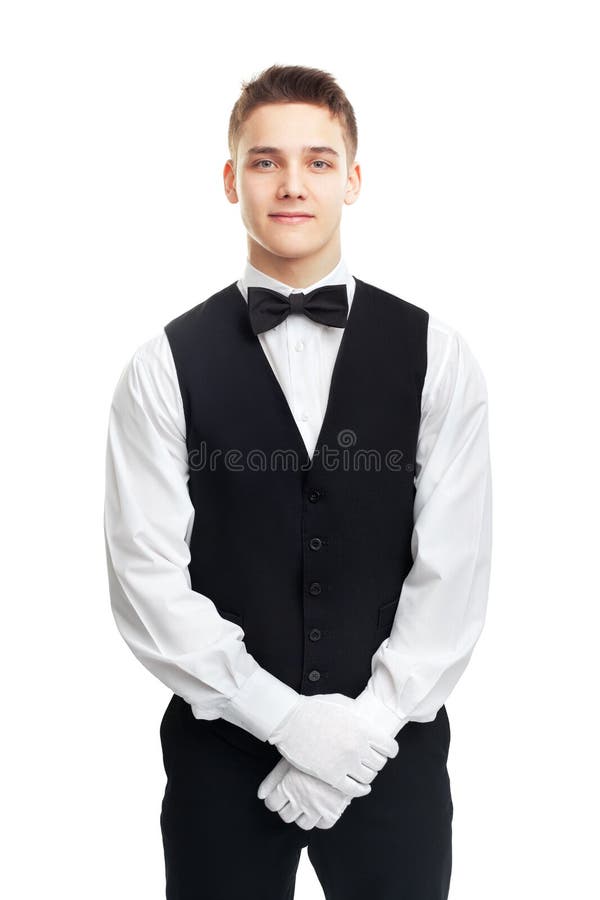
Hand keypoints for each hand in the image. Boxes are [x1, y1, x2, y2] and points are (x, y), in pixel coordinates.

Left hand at [258, 757, 351, 829]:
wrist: (343, 750)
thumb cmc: (313, 750)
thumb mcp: (290, 760)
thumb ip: (273, 779)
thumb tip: (260, 795)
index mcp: (289, 786)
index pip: (272, 804)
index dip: (274, 798)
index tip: (279, 793)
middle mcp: (302, 801)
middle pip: (285, 816)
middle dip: (287, 806)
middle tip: (294, 794)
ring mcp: (318, 808)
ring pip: (302, 824)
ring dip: (302, 814)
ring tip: (306, 800)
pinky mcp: (334, 811)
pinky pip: (323, 825)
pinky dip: (320, 817)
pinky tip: (320, 804)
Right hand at [266, 692, 398, 795]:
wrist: (290, 720)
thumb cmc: (314, 708)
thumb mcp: (343, 704)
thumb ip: (359, 715)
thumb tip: (368, 721)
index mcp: (363, 728)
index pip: (390, 747)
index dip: (389, 750)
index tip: (386, 751)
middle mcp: (358, 747)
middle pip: (379, 763)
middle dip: (376, 762)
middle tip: (370, 760)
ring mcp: (345, 763)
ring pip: (368, 777)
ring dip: (367, 775)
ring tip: (363, 771)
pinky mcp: (331, 776)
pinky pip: (353, 790)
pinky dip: (360, 790)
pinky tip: (361, 787)